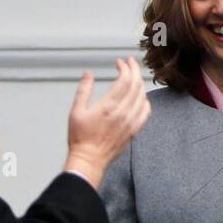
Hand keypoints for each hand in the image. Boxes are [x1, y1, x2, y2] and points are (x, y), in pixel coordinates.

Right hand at [64, 56, 151, 188]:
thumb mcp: (76, 111)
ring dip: (140, 83)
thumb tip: (88, 74)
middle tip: (130, 63)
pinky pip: (146, 111)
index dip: (125, 67)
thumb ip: (84, 90)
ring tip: (134, 76)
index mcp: (108, 107)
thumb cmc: (81, 138)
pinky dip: (145, 100)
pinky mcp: (135, 130)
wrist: (90, 160)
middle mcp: (123, 113)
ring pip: (143, 96)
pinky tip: (140, 96)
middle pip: (137, 85)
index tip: (120, 62)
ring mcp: (131, 122)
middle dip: (135, 70)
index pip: (125, 80)